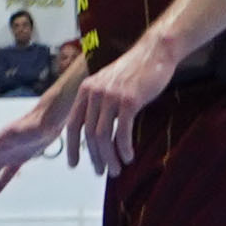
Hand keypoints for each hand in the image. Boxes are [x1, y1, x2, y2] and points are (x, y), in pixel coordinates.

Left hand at [54, 40, 173, 174]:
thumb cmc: (134, 71)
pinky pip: (122, 132)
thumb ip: (100, 103)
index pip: (73, 124)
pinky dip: (124, 149)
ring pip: (103, 136)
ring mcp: (111, 97)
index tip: (74, 164)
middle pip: (89, 134)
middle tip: (101, 172)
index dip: (72, 147)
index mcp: (87, 89)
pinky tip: (129, 157)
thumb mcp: (109, 84)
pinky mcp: (129, 101)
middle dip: (94, 157)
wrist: (154, 52)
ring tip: (116, 170)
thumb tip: (97, 132)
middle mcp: (95, 93)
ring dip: (109, 158)